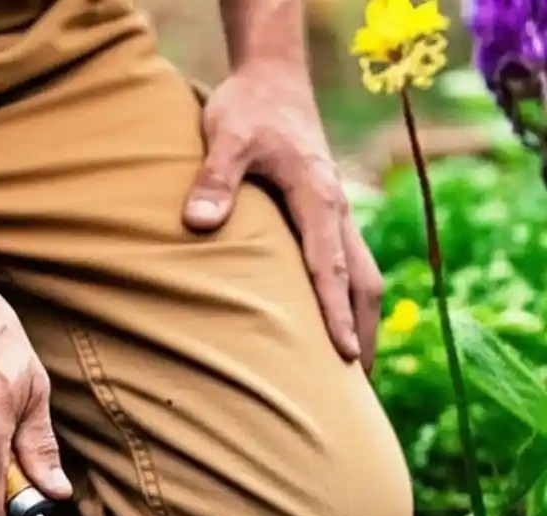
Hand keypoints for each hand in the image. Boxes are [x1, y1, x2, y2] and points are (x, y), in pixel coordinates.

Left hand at [181, 61, 383, 373]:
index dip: (335, 315)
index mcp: (318, 200)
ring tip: (352, 371)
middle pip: (364, 281)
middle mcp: (337, 212)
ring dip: (360, 318)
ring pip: (362, 274)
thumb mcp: (225, 138)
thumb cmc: (247, 109)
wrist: (270, 80)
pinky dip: (347, 296)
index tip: (344, 358)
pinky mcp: (324, 213)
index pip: (330, 269)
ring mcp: (335, 214)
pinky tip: (330, 322)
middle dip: (362, 330)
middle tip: (358, 386)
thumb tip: (199, 223)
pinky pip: (346, 263)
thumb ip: (213, 179)